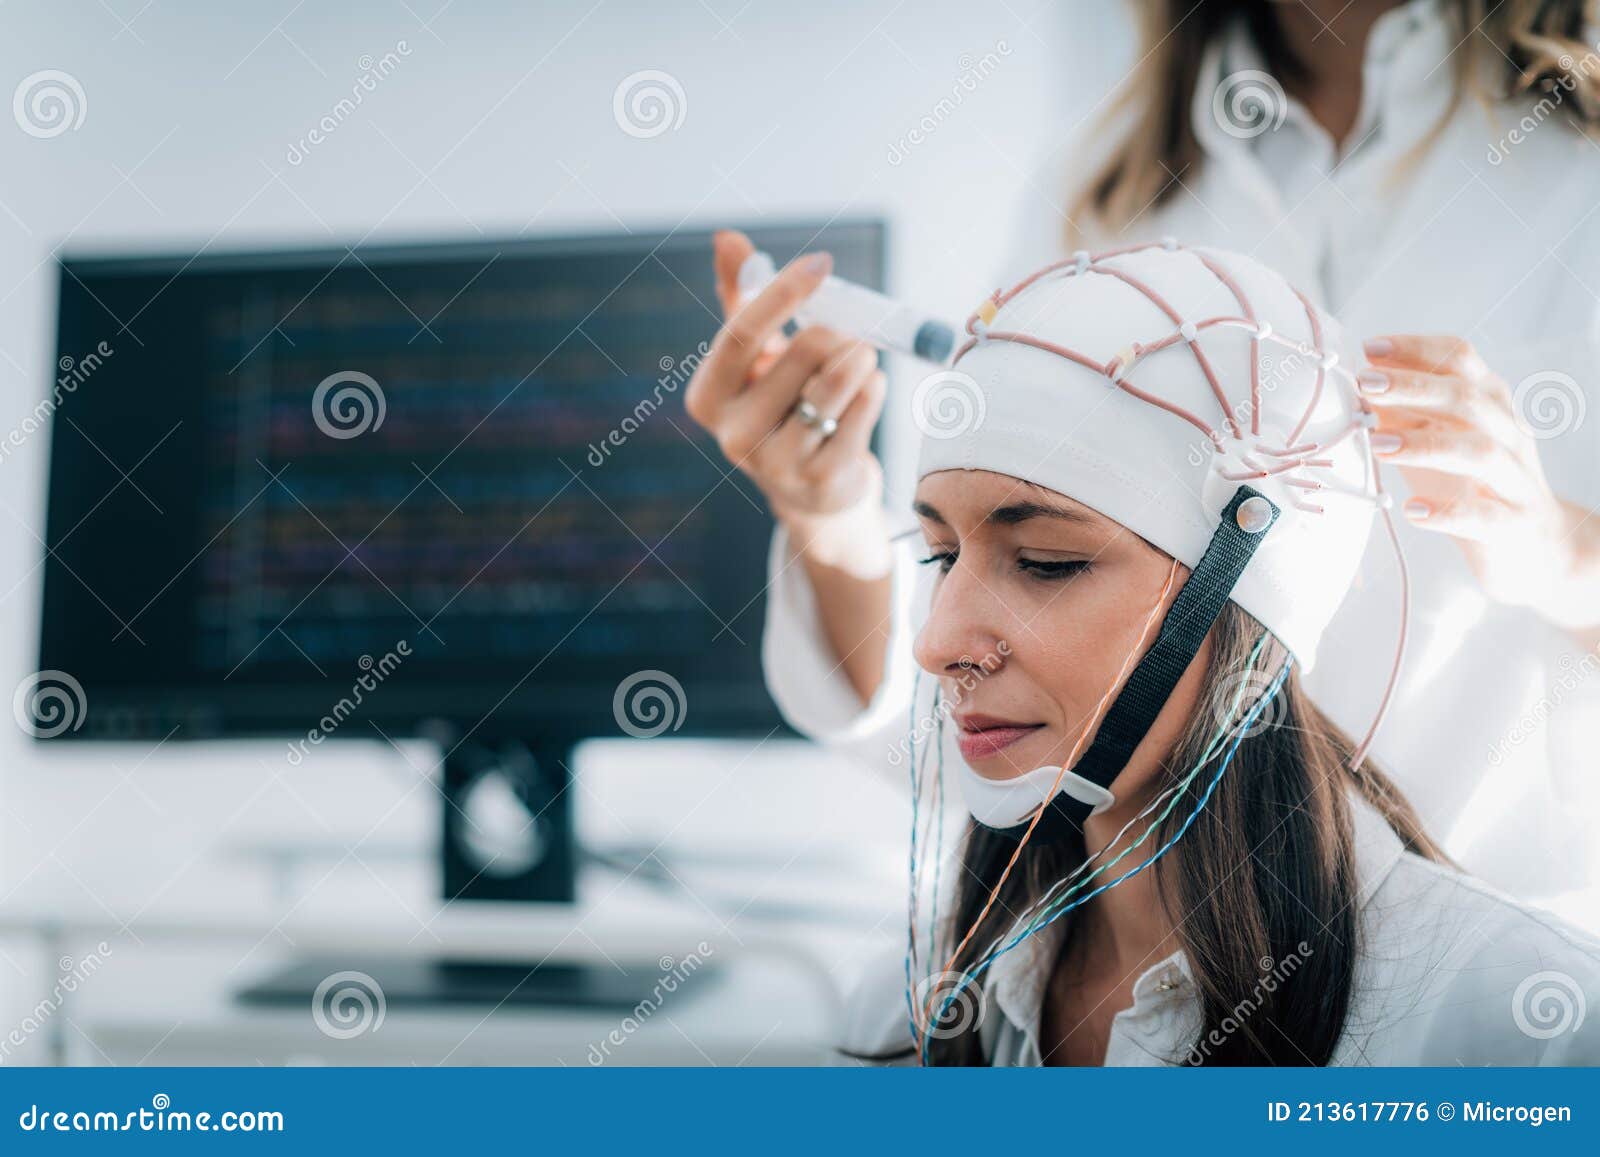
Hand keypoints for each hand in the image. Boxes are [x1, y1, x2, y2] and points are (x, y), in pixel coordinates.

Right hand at [685, 230, 889, 569]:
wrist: (812, 487)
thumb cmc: (782, 404)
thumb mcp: (757, 354)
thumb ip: (742, 295)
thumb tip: (727, 238)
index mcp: (708, 397)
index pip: (742, 332)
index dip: (785, 292)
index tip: (820, 263)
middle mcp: (733, 435)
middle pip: (805, 349)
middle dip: (837, 331)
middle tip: (847, 337)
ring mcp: (776, 464)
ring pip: (839, 379)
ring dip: (860, 358)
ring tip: (858, 364)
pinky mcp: (821, 480)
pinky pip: (864, 407)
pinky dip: (874, 389)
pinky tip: (865, 394)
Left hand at [1359, 334, 1583, 619]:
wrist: (1536, 545)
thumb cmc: (1473, 484)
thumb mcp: (1437, 438)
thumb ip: (1407, 409)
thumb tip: (1363, 374)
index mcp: (1490, 403)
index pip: (1460, 359)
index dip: (1416, 349)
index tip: (1369, 348)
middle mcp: (1508, 433)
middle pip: (1467, 398)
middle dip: (1413, 387)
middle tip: (1365, 385)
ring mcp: (1515, 480)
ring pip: (1479, 452)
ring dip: (1425, 444)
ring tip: (1378, 442)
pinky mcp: (1513, 524)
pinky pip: (1483, 516)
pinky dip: (1447, 512)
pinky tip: (1413, 510)